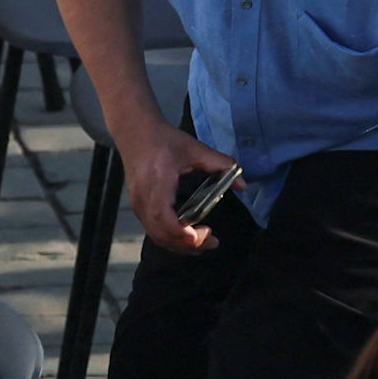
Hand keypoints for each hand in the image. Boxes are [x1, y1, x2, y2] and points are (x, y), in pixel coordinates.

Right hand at [117, 121, 243, 253]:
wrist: (135, 133)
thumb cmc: (163, 140)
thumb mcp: (195, 149)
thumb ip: (221, 164)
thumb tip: (242, 184)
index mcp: (157, 183)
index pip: (165, 219)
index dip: (184, 233)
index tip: (206, 233)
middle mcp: (144, 199)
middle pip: (163, 235)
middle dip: (189, 245)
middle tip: (213, 242)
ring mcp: (139, 206)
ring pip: (158, 237)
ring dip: (181, 245)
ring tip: (203, 243)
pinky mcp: (139, 208)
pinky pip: (154, 231)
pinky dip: (172, 239)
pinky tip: (188, 236)